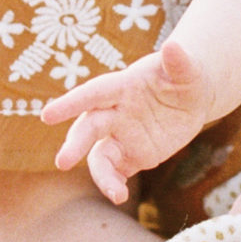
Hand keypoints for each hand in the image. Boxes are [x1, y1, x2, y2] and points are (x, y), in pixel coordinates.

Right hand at [41, 35, 209, 203]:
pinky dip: (114, 184)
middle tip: (62, 162)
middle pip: (89, 128)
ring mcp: (121, 136)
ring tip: (114, 192)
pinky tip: (120, 196)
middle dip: (76, 144)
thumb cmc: (185, 77)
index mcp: (122, 87)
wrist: (193, 99)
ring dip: (101, 174)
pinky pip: (117, 172)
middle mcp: (115, 112)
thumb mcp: (188, 69)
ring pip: (100, 156)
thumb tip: (173, 45)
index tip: (47, 116)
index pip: (93, 94)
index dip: (71, 104)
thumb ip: (178, 61)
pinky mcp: (132, 156)